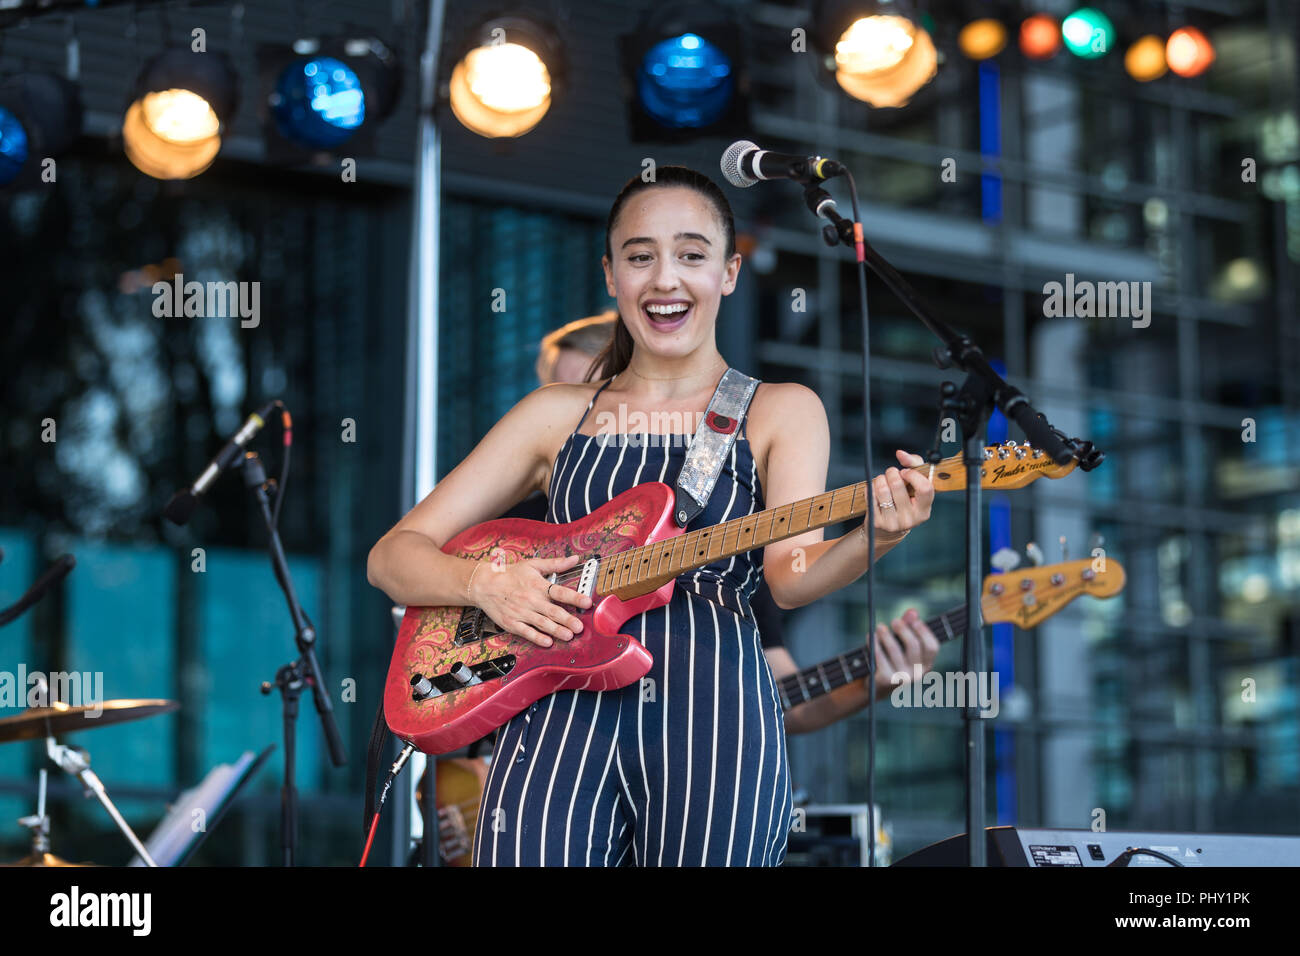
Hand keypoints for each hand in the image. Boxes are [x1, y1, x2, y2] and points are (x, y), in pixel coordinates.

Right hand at [469, 553, 592, 647]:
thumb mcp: (532, 565)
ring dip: (556, 631)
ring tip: (569, 636)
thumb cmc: (509, 574)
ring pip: (542, 624)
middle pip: (553, 611)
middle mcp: (531, 600)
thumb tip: (573, 559)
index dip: (575, 597)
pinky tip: (547, 642)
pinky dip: (537, 638)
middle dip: (568, 620)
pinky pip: (527, 632)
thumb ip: (555, 564)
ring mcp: (521, 613)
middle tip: (580, 627)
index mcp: (538, 585)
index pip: (560, 592)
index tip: (587, 602)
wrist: (484, 584)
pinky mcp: (512, 623)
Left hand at [861, 450, 933, 543]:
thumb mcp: (915, 484)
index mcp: (924, 510)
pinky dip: (871, 487)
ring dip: (880, 478)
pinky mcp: (877, 522)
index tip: (906, 472)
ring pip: (882, 489)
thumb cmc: (905, 500)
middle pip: (897, 485)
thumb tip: (900, 453)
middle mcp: (911, 519)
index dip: (913, 475)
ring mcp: (893, 522)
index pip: (924, 488)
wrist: (888, 530)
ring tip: (883, 480)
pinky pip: (870, 495)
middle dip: (892, 472)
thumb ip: (913, 464)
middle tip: (892, 473)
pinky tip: (876, 490)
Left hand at [869, 608, 939, 695]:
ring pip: (894, 649)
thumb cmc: (893, 660)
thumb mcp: (903, 645)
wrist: (877, 686)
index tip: (914, 620)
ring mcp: (902, 678)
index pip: (932, 647)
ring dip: (885, 635)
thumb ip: (909, 627)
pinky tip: (870, 636)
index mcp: (926, 665)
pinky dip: (874, 644)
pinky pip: (879, 657)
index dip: (924, 631)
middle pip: (913, 645)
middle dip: (903, 630)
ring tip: (880, 627)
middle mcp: (917, 673)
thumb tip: (912, 611)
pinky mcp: (886, 679)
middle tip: (894, 621)